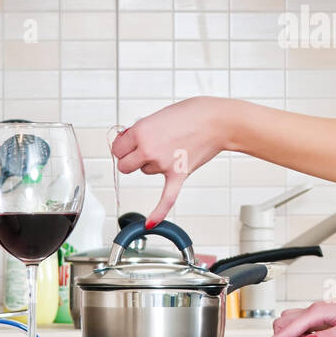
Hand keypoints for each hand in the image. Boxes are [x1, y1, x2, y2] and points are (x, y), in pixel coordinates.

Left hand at [111, 96, 231, 225]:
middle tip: (142, 151)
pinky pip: (166, 199)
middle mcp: (148, 149)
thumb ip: (142, 131)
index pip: (117, 148)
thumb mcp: (158, 115)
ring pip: (145, 172)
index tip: (130, 143)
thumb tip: (130, 141)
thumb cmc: (192, 113)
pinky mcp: (178, 175)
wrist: (218, 121)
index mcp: (141, 132)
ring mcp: (163, 164)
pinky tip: (151, 223)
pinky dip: (158, 212)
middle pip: (124, 166)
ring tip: (170, 149)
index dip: (124, 146)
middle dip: (131, 160)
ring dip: (152, 164)